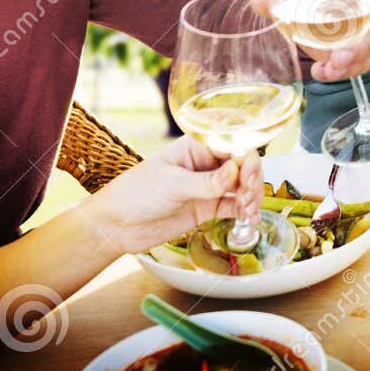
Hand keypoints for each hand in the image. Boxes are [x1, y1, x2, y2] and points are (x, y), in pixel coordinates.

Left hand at [86, 138, 264, 255]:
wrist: (117, 225)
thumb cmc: (137, 193)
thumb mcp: (172, 184)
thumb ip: (206, 182)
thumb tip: (236, 172)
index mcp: (197, 147)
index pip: (232, 145)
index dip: (246, 160)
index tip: (246, 178)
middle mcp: (206, 163)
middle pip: (243, 165)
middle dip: (252, 180)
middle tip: (247, 198)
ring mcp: (208, 186)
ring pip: (242, 186)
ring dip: (251, 197)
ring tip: (247, 213)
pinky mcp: (207, 207)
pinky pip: (234, 206)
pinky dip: (245, 212)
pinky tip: (248, 220)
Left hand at [258, 0, 369, 81]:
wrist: (299, 11)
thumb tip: (261, 0)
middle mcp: (368, 14)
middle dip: (361, 49)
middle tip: (338, 59)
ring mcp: (364, 37)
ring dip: (352, 67)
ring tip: (326, 72)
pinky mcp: (355, 56)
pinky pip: (356, 67)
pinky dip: (339, 73)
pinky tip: (320, 73)